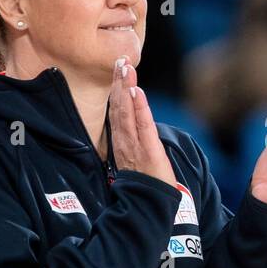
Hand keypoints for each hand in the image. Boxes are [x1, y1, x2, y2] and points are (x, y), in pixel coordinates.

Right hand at [109, 56, 176, 187]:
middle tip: (120, 60)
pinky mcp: (148, 151)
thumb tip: (132, 128)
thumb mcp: (135, 161)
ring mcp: (135, 146)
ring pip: (127, 113)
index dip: (117, 90)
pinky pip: (142, 126)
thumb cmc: (145, 184)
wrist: (149, 207)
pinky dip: (139, 107)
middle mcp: (125, 142)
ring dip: (126, 89)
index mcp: (122, 143)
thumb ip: (132, 144)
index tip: (118, 68)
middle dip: (119, 83)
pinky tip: (136, 91)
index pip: (118, 112)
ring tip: (125, 68)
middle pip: (120, 108)